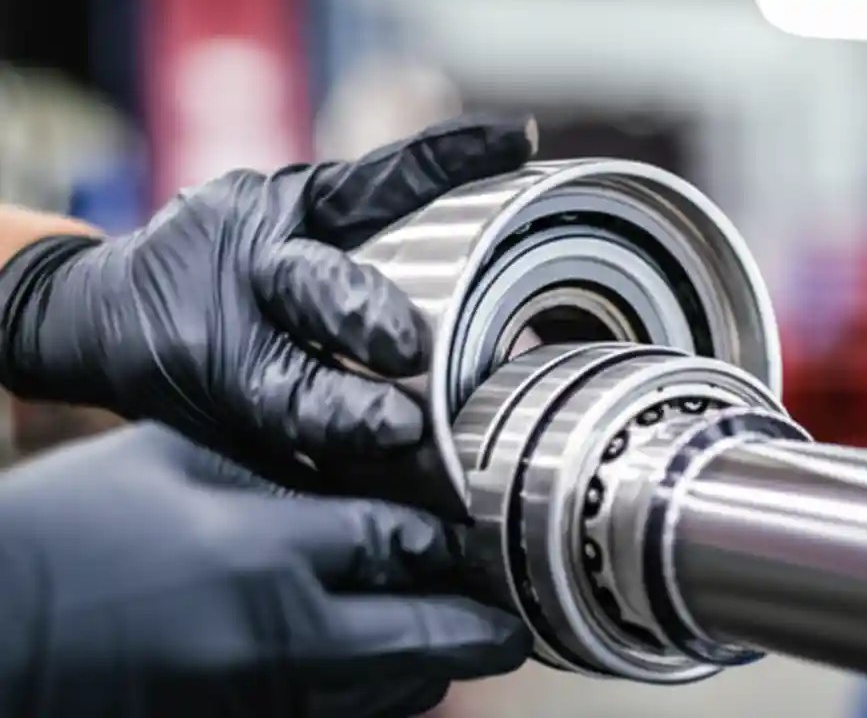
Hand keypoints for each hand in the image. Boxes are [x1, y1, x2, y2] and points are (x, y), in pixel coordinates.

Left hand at [0, 114, 535, 472]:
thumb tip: (424, 478)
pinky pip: (381, 172)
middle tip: (407, 344)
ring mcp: (265, 215)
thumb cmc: (189, 390)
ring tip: (505, 167)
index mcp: (216, 357)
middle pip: (311, 287)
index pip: (288, 388)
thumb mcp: (234, 438)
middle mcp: (238, 273)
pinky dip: (448, 157)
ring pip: (354, 208)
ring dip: (440, 186)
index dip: (344, 410)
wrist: (110, 308)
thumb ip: (316, 454)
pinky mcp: (297, 186)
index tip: (400, 430)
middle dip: (363, 313)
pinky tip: (512, 141)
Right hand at [0, 424, 529, 717]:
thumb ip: (274, 473)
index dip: (443, 540)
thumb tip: (348, 489)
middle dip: (482, 632)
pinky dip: (372, 699)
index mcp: (269, 550)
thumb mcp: (171, 459)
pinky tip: (380, 674)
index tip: (460, 536)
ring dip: (432, 669)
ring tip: (456, 645)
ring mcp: (264, 696)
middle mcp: (284, 635)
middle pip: (427, 642)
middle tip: (511, 625)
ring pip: (393, 697)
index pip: (402, 544)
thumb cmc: (67, 530)